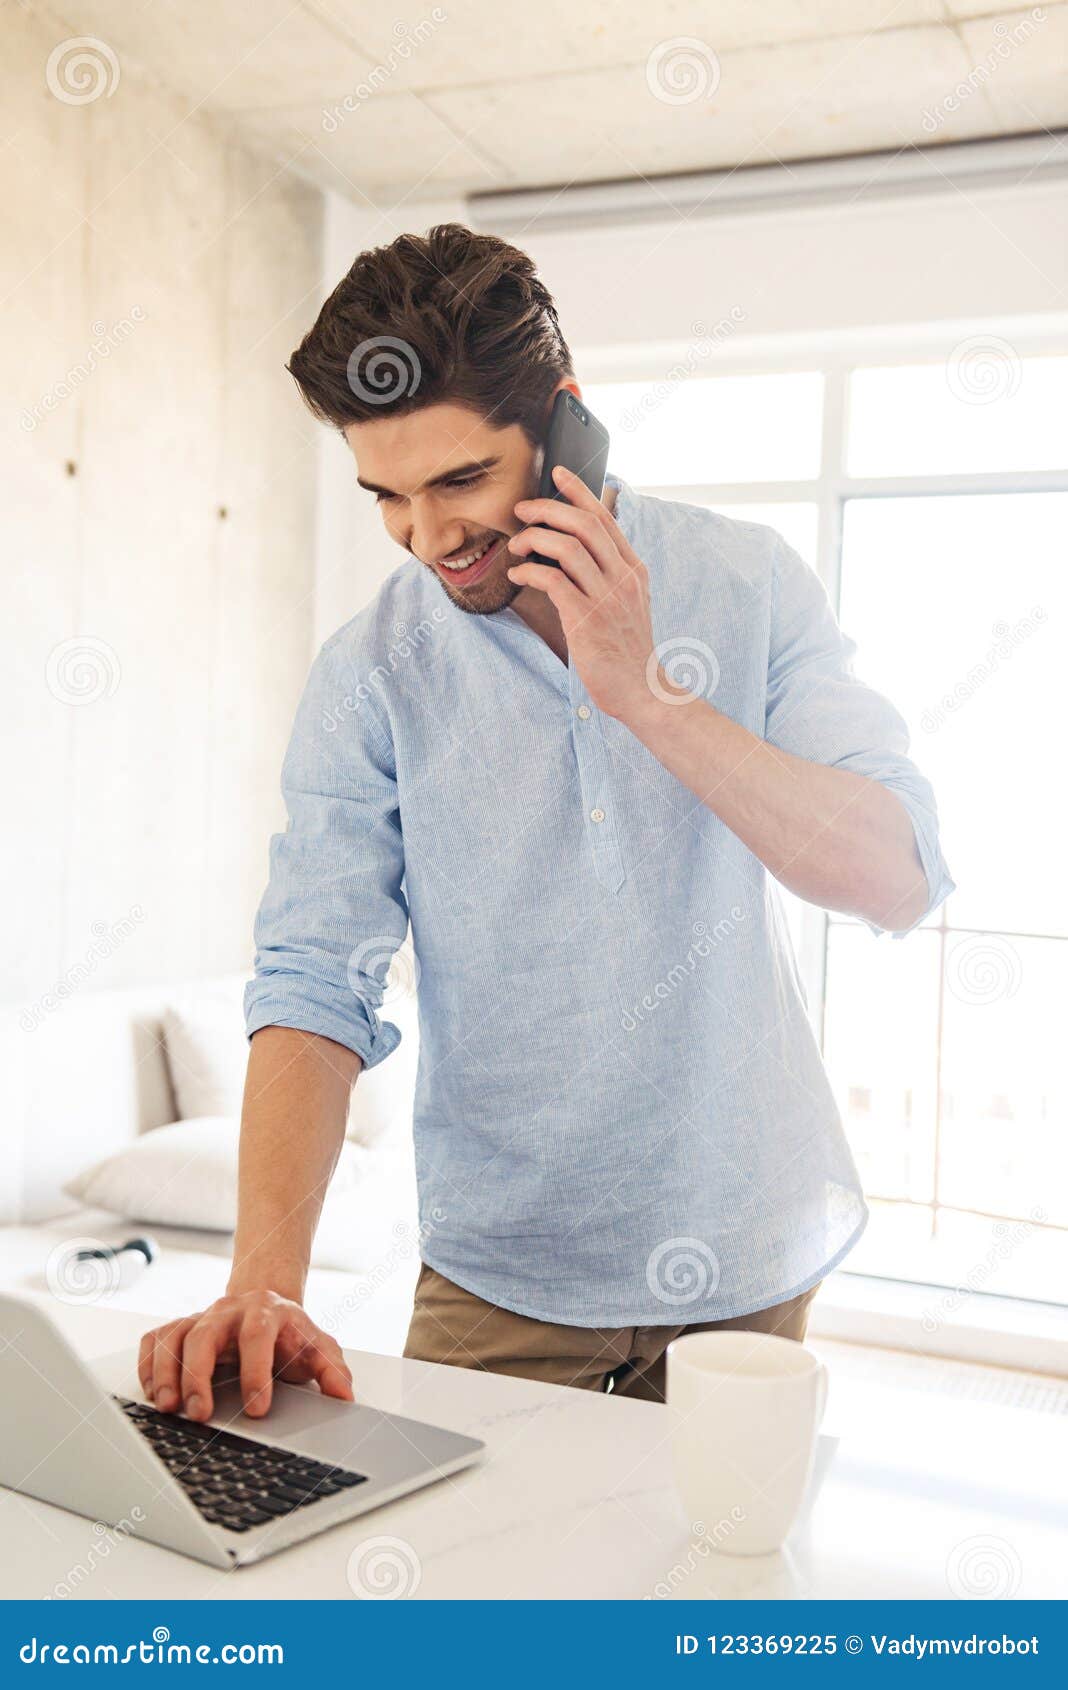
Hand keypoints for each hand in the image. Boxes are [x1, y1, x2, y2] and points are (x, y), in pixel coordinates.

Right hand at [137, 1289, 353, 1421]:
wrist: (267, 1305)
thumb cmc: (290, 1335)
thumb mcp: (318, 1347)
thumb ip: (332, 1370)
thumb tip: (345, 1395)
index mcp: (266, 1312)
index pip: (257, 1337)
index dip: (256, 1372)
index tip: (257, 1409)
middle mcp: (229, 1311)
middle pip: (205, 1334)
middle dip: (198, 1375)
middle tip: (199, 1414)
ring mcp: (201, 1317)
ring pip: (175, 1337)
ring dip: (167, 1373)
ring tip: (168, 1408)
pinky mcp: (180, 1328)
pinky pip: (155, 1338)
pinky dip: (148, 1363)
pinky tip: (150, 1392)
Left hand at [506, 465, 657, 721]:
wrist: (640, 689)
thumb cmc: (626, 648)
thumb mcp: (628, 602)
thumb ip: (607, 574)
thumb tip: (571, 550)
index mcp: (633, 569)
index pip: (605, 517)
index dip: (579, 490)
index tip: (557, 473)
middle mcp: (623, 577)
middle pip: (584, 523)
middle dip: (547, 508)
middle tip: (522, 509)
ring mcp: (606, 598)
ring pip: (568, 547)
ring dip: (534, 538)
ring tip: (517, 545)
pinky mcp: (586, 619)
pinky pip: (553, 580)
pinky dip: (530, 571)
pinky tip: (519, 574)